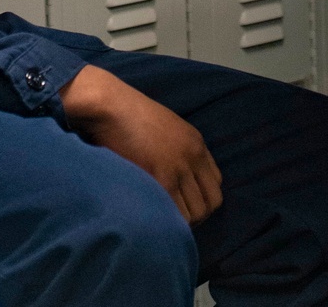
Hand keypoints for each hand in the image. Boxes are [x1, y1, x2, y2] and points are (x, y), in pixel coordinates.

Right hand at [60, 65, 221, 223]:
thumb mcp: (165, 129)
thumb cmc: (129, 117)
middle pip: (211, 203)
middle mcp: (193, 157)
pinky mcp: (161, 179)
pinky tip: (152, 218)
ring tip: (161, 220)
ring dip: (180, 222)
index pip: (216, 185)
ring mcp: (179, 169)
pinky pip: (174, 214)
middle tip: (172, 219)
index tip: (184, 206)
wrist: (111, 106)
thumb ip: (178, 152)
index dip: (203, 200)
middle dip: (195, 216)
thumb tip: (178, 183)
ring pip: (195, 214)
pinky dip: (166, 222)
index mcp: (196, 143)